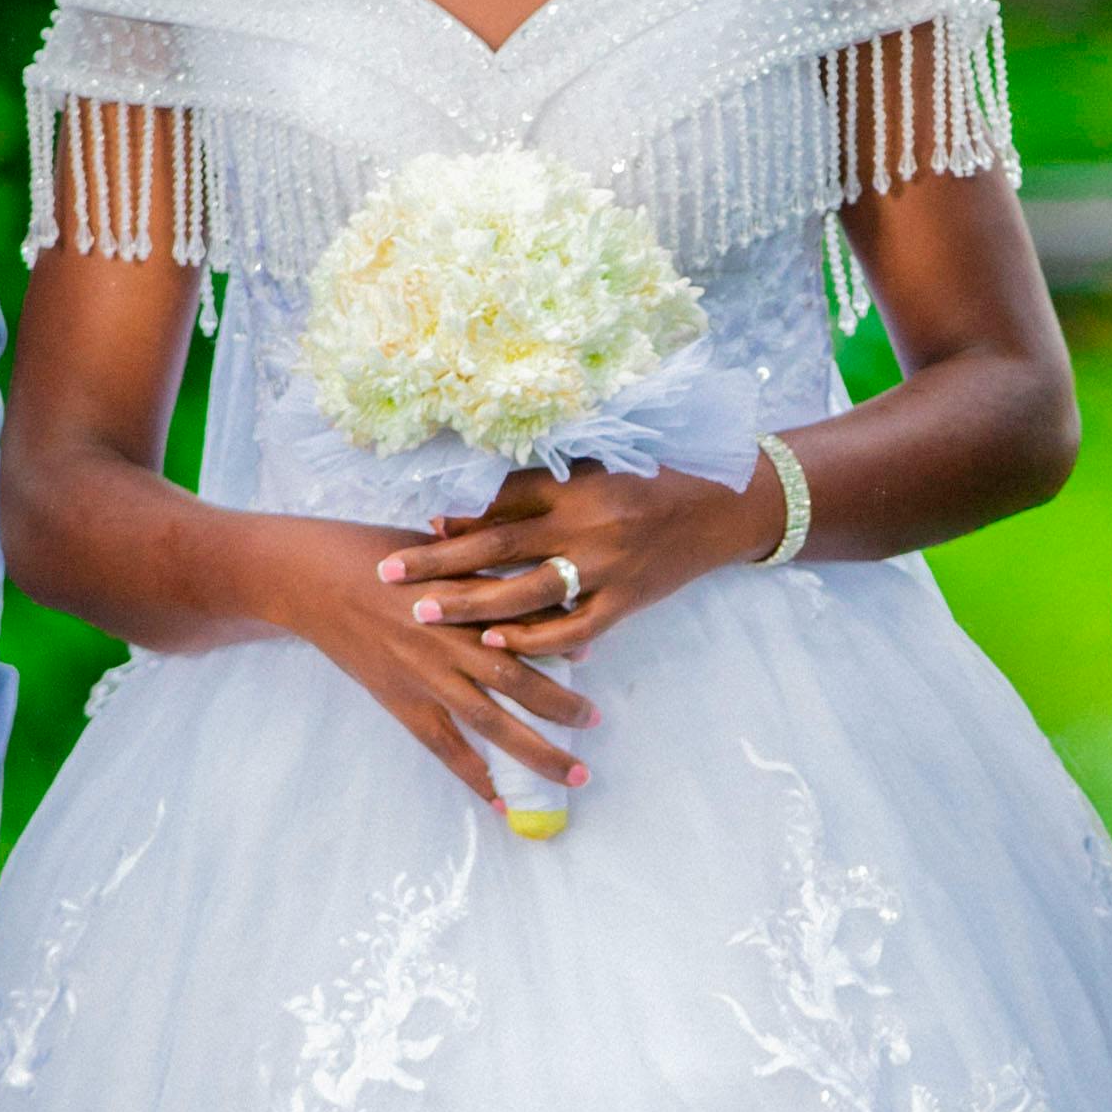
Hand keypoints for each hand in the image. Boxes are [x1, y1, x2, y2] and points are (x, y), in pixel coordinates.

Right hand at [267, 514, 595, 812]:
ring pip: (491, 721)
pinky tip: (502, 801)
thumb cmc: (375, 555)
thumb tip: (531, 591)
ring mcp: (425, 676)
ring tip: (572, 774)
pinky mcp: (401, 702)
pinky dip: (475, 775)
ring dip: (536, 750)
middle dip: (562, 705)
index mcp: (463, 598)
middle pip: (519, 680)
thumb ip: (480, 572)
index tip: (592, 655)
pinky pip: (445, 748)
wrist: (311, 580)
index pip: (524, 622)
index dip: (561, 639)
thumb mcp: (435, 552)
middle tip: (596, 722)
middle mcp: (450, 640)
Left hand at [384, 456, 774, 687]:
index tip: (420, 528)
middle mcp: (586, 524)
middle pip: (498, 546)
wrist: (721, 510)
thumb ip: (541, 485)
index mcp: (576, 484)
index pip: (503, 501)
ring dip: (471, 604)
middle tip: (390, 575)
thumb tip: (470, 511)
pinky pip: (573, 628)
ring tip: (425, 612)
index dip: (460, 518)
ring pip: (525, 592)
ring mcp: (606, 568)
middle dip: (439, 562)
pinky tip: (497, 643)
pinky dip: (534, 639)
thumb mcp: (597, 468)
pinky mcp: (626, 602)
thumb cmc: (651, 482)